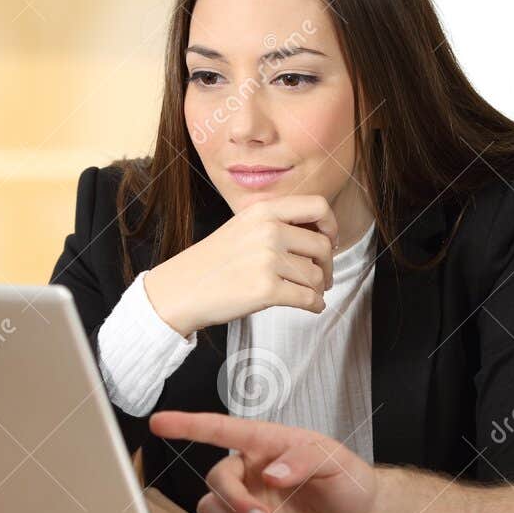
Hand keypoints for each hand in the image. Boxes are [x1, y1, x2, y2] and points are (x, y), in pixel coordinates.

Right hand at [141, 195, 337, 336]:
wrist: (182, 289)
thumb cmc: (214, 261)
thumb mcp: (244, 226)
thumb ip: (278, 224)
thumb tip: (323, 236)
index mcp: (264, 210)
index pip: (318, 206)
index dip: (331, 226)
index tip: (330, 241)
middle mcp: (268, 230)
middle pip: (322, 246)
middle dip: (327, 266)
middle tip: (322, 278)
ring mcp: (267, 259)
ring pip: (316, 276)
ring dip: (317, 289)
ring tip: (307, 293)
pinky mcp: (266, 289)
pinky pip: (308, 298)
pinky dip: (314, 305)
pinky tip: (311, 306)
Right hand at [148, 411, 376, 512]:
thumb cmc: (349, 481)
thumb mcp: (336, 462)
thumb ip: (304, 461)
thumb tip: (272, 473)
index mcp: (267, 444)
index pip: (222, 430)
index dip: (189, 425)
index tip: (160, 422)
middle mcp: (250, 471)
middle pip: (215, 481)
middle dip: (234, 504)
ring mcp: (247, 502)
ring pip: (211, 512)